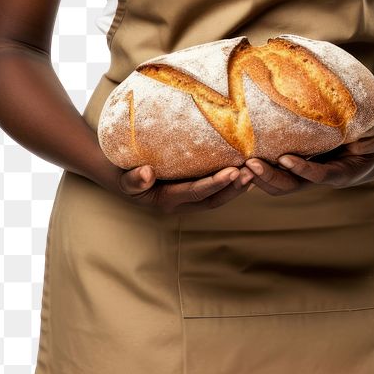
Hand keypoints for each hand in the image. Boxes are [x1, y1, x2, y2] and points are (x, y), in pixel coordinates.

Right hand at [116, 163, 255, 214]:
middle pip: (213, 199)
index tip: (234, 172)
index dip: (216, 183)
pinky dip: (229, 182)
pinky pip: (213, 189)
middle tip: (252, 171)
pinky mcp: (190, 190)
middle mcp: (181, 204)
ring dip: (236, 186)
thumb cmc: (122, 175)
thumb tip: (147, 173)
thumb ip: (134, 180)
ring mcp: (187, 199)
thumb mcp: (124, 179)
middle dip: (234, 188)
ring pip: (217, 197)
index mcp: (167, 201)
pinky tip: (242, 170)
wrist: (119, 176)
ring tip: (254, 171)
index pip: (197, 193)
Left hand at [244, 119, 373, 195]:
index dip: (305, 170)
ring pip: (279, 184)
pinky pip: (274, 172)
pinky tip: (241, 159)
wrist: (366, 144)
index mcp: (342, 171)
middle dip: (270, 178)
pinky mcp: (295, 165)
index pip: (321, 175)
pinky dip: (259, 170)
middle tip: (251, 163)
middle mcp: (320, 176)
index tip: (287, 159)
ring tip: (240, 165)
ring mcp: (305, 173)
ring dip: (259, 178)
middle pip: (291, 185)